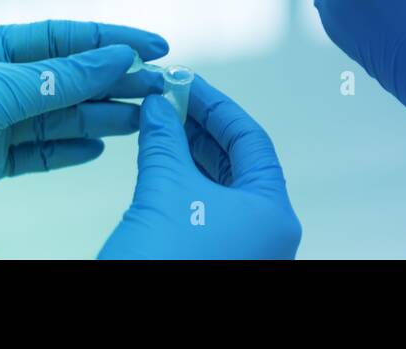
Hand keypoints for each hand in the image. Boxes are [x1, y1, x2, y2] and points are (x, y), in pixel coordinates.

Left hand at [0, 19, 166, 258]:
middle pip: (64, 76)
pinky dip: (67, 149)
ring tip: (142, 120)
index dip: (110, 40)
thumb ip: (61, 76)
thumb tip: (118, 55)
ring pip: (57, 115)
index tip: (156, 46)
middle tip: (159, 89)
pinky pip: (37, 151)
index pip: (60, 37)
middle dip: (112, 81)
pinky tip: (98, 148)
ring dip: (99, 115)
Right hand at [99, 77, 300, 258]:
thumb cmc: (163, 266)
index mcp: (274, 212)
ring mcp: (244, 251)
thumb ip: (164, 140)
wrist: (131, 335)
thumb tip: (158, 104)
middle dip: (200, 126)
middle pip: (237, 161)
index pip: (251, 139)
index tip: (185, 81)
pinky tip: (159, 160)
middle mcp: (267, 232)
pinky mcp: (217, 261)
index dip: (215, 105)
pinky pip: (205, 210)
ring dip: (189, 152)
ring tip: (159, 121)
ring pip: (220, 186)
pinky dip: (184, 182)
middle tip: (167, 98)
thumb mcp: (164, 192)